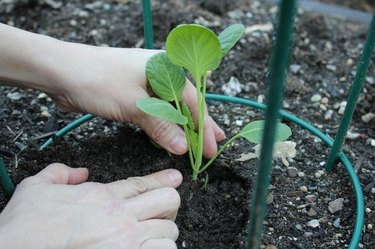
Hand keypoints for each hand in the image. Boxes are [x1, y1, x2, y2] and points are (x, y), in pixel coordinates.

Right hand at [0, 163, 182, 248]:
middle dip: (167, 206)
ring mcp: (126, 241)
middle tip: (160, 211)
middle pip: (168, 201)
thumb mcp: (37, 186)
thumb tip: (78, 172)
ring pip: (169, 231)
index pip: (143, 183)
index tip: (174, 178)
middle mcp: (120, 216)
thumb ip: (60, 173)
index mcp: (103, 196)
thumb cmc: (26, 226)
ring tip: (152, 236)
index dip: (164, 179)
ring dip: (163, 234)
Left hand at [48, 44, 224, 156]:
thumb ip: (161, 127)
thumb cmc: (98, 80)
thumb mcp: (133, 105)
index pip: (193, 101)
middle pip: (185, 104)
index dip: (204, 127)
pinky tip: (170, 136)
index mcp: (165, 68)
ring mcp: (145, 83)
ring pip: (170, 109)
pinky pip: (154, 112)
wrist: (60, 71)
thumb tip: (183, 147)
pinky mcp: (132, 94)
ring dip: (181, 128)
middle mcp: (159, 74)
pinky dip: (163, 125)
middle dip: (199, 127)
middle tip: (212, 146)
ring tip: (197, 144)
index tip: (212, 148)